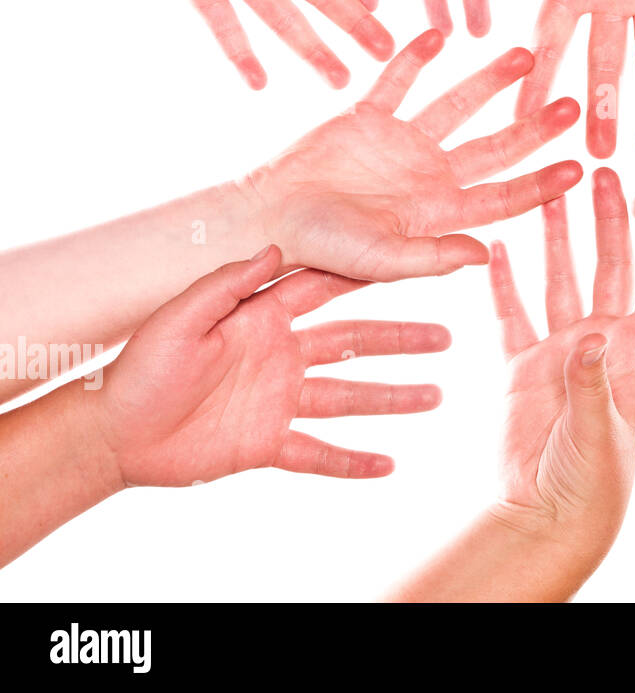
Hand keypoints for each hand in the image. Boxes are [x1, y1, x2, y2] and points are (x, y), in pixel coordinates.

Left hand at [95, 246, 446, 485]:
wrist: (113, 433)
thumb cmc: (141, 367)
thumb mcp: (181, 317)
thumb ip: (228, 284)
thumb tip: (275, 246)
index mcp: (262, 319)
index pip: (323, 292)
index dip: (363, 278)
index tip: (406, 264)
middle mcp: (280, 356)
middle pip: (353, 344)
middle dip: (399, 341)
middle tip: (444, 337)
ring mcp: (278, 401)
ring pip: (348, 397)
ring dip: (392, 398)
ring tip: (434, 396)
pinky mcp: (267, 443)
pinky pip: (318, 453)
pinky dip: (353, 462)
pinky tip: (388, 465)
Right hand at [245, 30, 583, 282]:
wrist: (267, 218)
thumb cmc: (321, 250)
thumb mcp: (379, 259)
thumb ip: (430, 257)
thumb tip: (486, 254)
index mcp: (437, 212)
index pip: (502, 196)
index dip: (539, 184)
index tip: (578, 168)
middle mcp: (428, 175)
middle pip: (493, 147)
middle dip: (532, 128)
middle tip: (572, 104)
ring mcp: (400, 143)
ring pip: (455, 106)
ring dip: (488, 82)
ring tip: (523, 55)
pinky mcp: (366, 118)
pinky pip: (397, 82)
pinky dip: (415, 59)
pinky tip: (439, 35)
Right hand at [487, 171, 634, 561]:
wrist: (550, 514)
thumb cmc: (595, 483)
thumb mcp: (602, 432)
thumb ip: (593, 382)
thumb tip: (588, 336)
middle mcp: (604, 341)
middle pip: (610, 265)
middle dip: (609, 218)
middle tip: (603, 169)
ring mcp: (564, 350)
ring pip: (561, 277)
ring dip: (558, 236)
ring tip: (554, 190)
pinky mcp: (525, 366)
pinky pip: (512, 312)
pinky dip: (504, 280)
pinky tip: (499, 246)